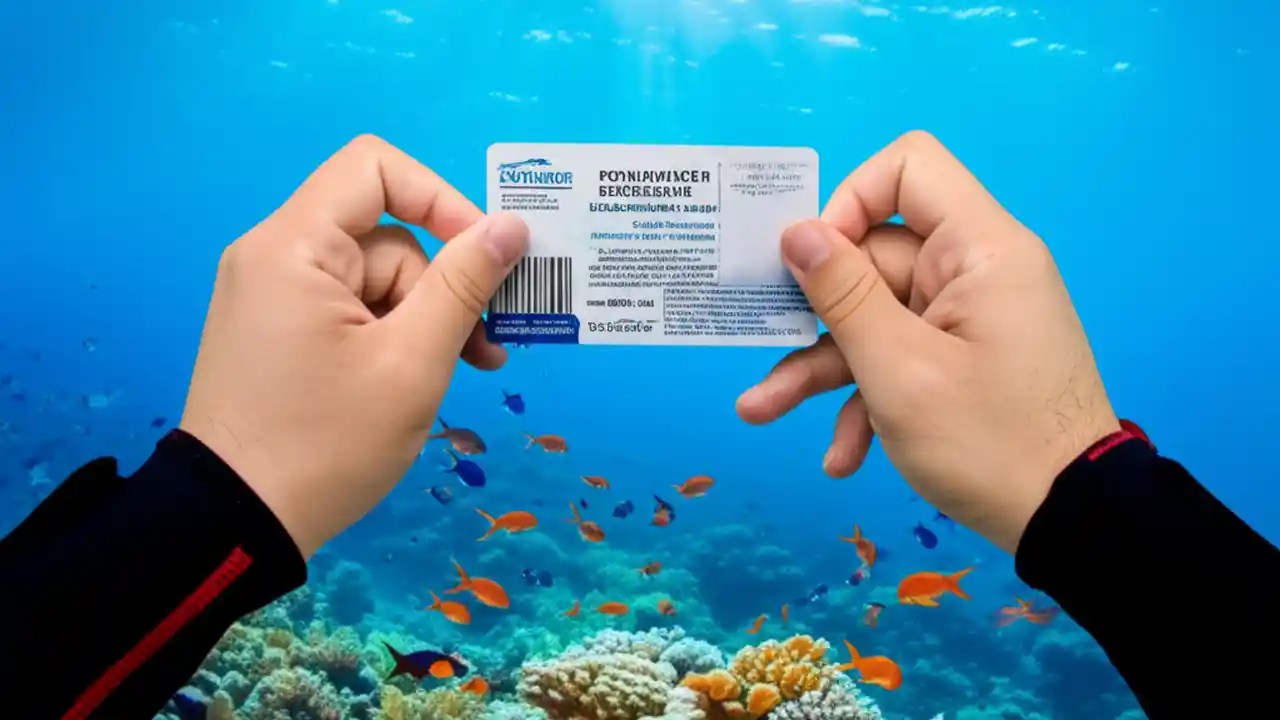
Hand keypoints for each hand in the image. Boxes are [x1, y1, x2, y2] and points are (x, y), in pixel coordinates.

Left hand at [180, 135, 527, 556]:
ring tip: (458, 374)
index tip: (484, 254)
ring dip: (423, 320)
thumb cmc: (326, 442)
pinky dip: (390, 335)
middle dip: (442, 286)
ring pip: (376, 279)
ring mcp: (274, 295)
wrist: (235, 524)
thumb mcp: (411, 364)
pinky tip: (418, 378)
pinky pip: (351, 308)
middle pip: (385, 235)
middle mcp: (275, 255)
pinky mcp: (279, 331)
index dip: (441, 199)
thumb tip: (512, 226)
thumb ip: (464, 286)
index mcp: (293, 247)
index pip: (376, 168)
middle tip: (485, 347)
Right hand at [737, 131, 1118, 552]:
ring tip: (762, 412)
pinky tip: (842, 457)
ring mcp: (968, 319)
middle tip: (759, 344)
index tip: (813, 261)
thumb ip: (841, 294)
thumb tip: (796, 230)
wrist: (1073, 524)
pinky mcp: (963, 360)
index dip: (849, 202)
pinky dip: (867, 400)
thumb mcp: (898, 370)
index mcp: (978, 249)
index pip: (908, 168)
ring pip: (877, 318)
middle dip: (814, 313)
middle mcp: (975, 271)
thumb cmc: (988, 441)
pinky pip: (901, 358)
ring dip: (823, 367)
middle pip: (874, 258)